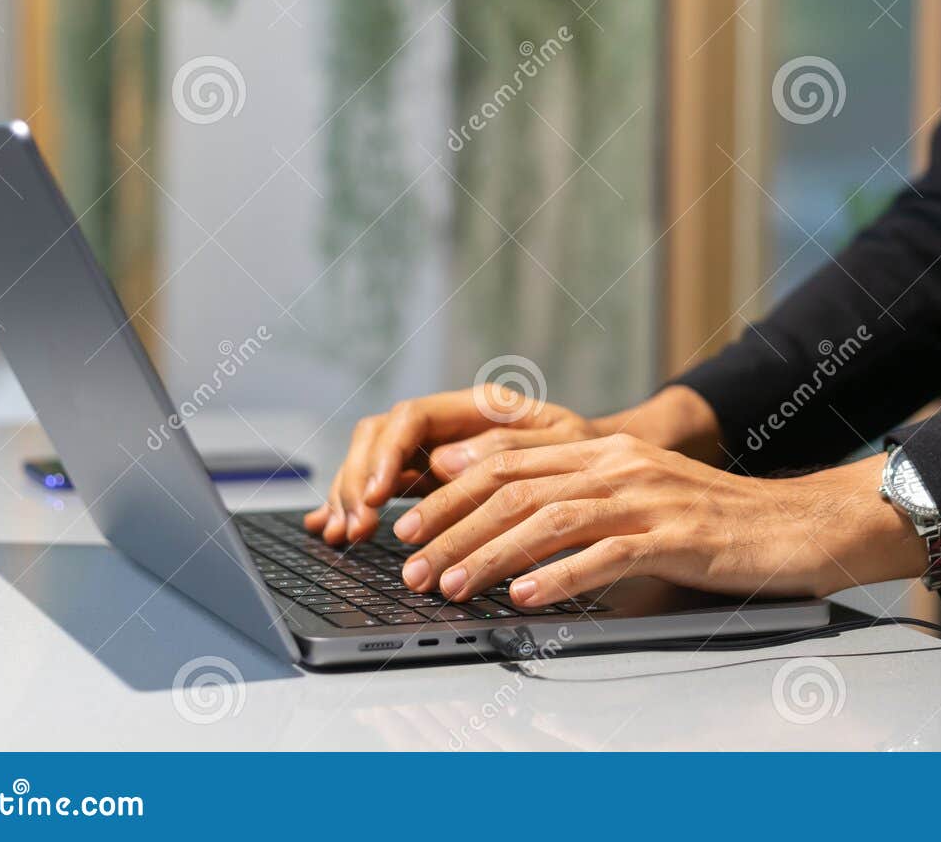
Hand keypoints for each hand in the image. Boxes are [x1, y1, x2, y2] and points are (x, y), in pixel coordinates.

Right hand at [303, 388, 600, 544]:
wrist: (610, 465)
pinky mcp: (430, 480)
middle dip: (359, 480)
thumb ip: (505, 453)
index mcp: (479, 406)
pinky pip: (382, 486)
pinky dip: (356, 505)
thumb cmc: (592, 455)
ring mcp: (436, 450)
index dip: (387, 455)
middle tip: (354, 527)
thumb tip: (443, 465)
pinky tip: (330, 528)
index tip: (378, 496)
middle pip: (379, 436)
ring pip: (373, 460)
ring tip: (342, 535)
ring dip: (351, 496)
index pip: (412, 418)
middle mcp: (451, 423)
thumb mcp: (562, 450)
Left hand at [392, 436, 928, 606]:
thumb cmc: (718, 522)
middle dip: (453, 527)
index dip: (451, 491)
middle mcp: (621, 464)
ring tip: (450, 587)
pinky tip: (525, 597)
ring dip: (490, 555)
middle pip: (516, 488)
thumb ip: (585, 502)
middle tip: (410, 566)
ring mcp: (649, 498)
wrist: (799, 525)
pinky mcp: (677, 536)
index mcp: (608, 450)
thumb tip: (514, 533)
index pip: (510, 461)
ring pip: (550, 519)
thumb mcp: (644, 497)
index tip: (408, 523)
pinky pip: (607, 555)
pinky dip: (559, 577)